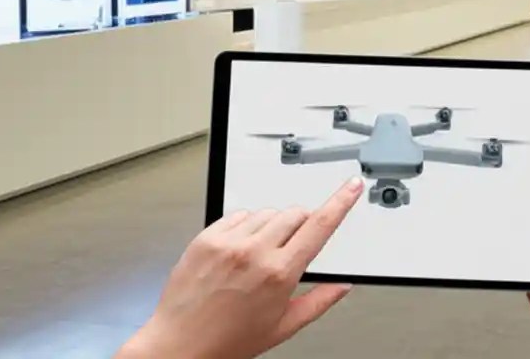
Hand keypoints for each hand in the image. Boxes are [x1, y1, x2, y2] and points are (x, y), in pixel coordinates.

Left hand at [116, 176, 364, 358]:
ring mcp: (228, 243)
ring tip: (259, 254)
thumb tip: (342, 286)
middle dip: (302, 224)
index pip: (319, 226)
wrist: (179, 345)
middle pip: (294, 214)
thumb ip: (319, 302)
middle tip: (291, 247)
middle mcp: (254, 253)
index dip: (340, 202)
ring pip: (267, 213)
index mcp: (279, 274)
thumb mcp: (283, 327)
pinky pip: (238, 215)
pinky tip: (240, 249)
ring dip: (273, 225)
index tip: (350, 187)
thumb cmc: (227, 341)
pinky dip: (246, 225)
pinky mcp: (206, 239)